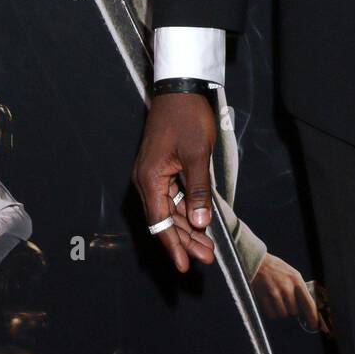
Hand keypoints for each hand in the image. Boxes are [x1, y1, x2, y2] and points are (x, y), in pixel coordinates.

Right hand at [132, 93, 217, 273]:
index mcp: (149, 178)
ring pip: (170, 210)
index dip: (173, 245)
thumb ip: (198, 190)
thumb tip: (201, 224)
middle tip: (207, 259)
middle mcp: (146, 180)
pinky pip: (173, 197)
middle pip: (165, 220)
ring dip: (189, 227)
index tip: (185, 266)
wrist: (180, 88)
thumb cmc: (188, 117)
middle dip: (186, 241)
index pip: (160, 222)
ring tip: (208, 247)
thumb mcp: (198, 154)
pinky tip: (201, 223)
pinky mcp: (162, 168)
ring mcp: (153, 174)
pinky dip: (187, 210)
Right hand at [251, 253, 329, 332]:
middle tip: (285, 301)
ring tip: (277, 300)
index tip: (315, 326)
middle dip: (291, 310)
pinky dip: (271, 312)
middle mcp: (287, 287)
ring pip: (283, 314)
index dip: (312, 317)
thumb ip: (299, 290)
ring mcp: (275, 292)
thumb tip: (306, 309)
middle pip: (294, 312)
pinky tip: (269, 302)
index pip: (308, 303)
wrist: (258, 262)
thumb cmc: (276, 269)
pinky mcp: (264, 297)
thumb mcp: (292, 275)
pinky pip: (272, 314)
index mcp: (297, 280)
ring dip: (281, 311)